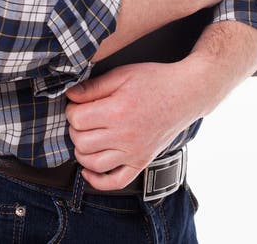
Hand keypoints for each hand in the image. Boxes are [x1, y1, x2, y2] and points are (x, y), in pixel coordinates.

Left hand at [65, 61, 207, 190]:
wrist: (185, 93)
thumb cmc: (155, 81)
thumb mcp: (122, 74)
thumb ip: (94, 86)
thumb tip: (71, 94)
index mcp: (117, 111)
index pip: (78, 119)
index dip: (71, 110)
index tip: (76, 104)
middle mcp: (125, 136)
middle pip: (82, 142)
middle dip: (74, 129)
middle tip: (80, 118)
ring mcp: (134, 152)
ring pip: (94, 164)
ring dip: (81, 152)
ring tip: (84, 137)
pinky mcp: (142, 161)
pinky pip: (116, 181)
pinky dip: (98, 181)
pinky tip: (89, 170)